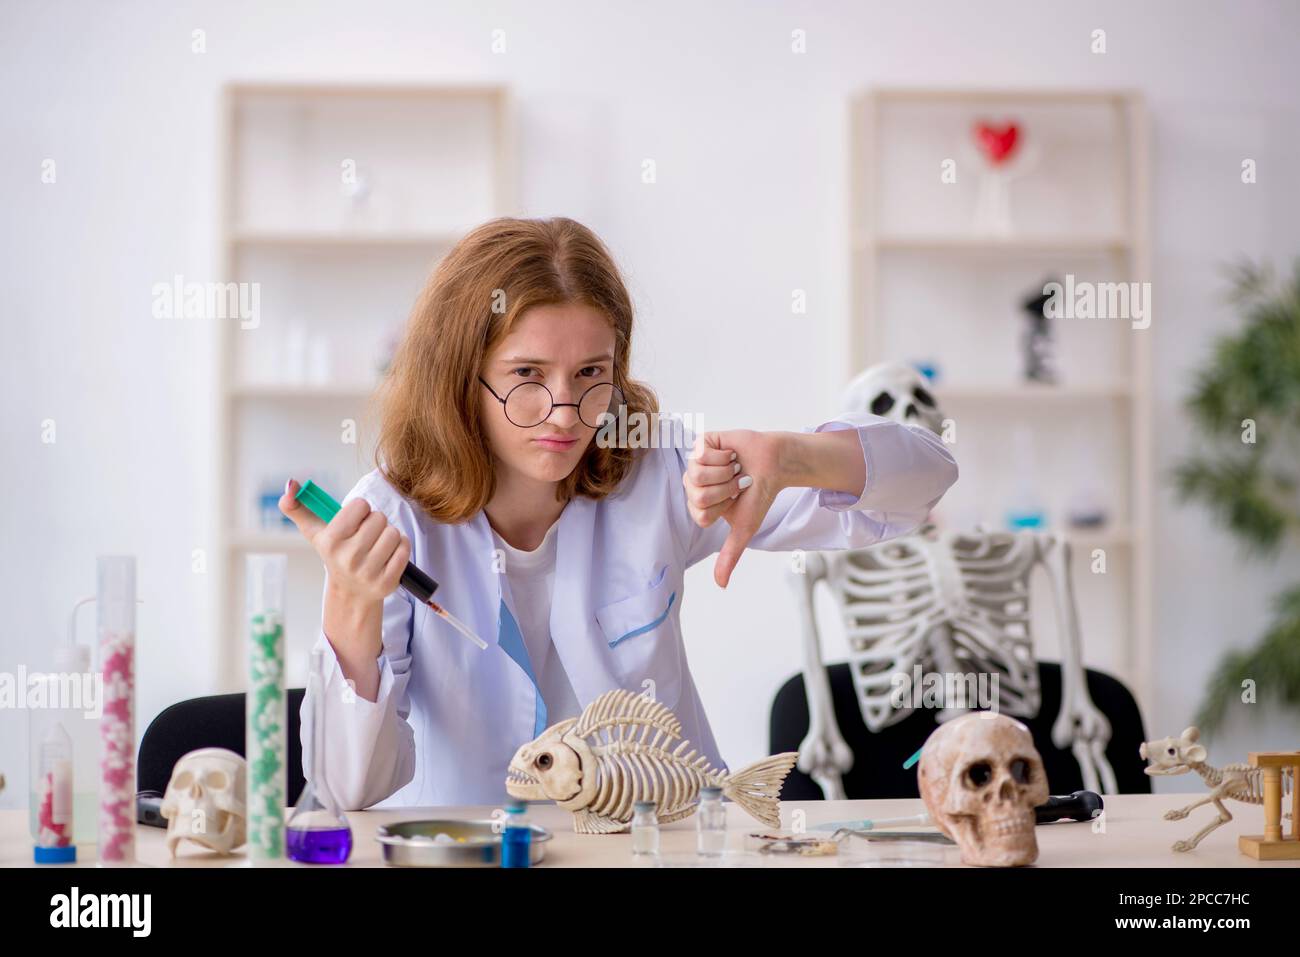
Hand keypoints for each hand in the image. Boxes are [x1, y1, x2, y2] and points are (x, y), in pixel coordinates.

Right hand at [279, 478, 410, 603]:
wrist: (351, 593)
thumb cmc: (335, 554)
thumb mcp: (314, 532)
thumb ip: (297, 507)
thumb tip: (291, 484)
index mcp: (330, 541)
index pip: (361, 505)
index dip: (360, 511)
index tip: (354, 523)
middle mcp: (348, 558)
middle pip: (379, 517)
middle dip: (375, 523)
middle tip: (366, 537)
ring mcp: (368, 572)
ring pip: (394, 533)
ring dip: (389, 536)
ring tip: (376, 546)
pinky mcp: (387, 582)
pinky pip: (405, 549)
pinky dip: (400, 548)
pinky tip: (388, 556)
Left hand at [684, 430, 785, 587]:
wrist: (774, 465)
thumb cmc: (758, 495)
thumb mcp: (744, 528)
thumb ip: (729, 555)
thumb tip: (721, 585)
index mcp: (698, 504)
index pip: (699, 514)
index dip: (722, 508)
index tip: (735, 501)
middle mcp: (693, 484)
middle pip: (697, 495)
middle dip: (726, 490)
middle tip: (737, 483)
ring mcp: (695, 462)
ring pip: (697, 475)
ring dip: (725, 473)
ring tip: (735, 469)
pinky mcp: (702, 443)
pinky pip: (702, 454)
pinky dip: (724, 456)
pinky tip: (731, 454)